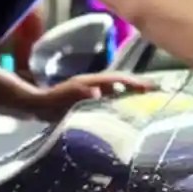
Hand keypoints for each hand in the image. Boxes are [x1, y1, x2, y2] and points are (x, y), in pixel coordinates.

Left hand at [31, 72, 157, 121]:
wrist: (37, 106)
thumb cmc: (50, 102)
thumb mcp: (64, 97)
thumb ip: (79, 93)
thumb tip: (97, 91)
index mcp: (92, 82)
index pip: (117, 79)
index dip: (133, 82)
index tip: (150, 87)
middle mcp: (95, 85)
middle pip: (121, 82)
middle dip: (138, 86)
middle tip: (155, 92)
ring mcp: (93, 92)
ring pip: (117, 91)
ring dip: (131, 94)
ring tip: (147, 101)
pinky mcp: (90, 101)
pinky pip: (110, 100)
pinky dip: (121, 102)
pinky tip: (127, 112)